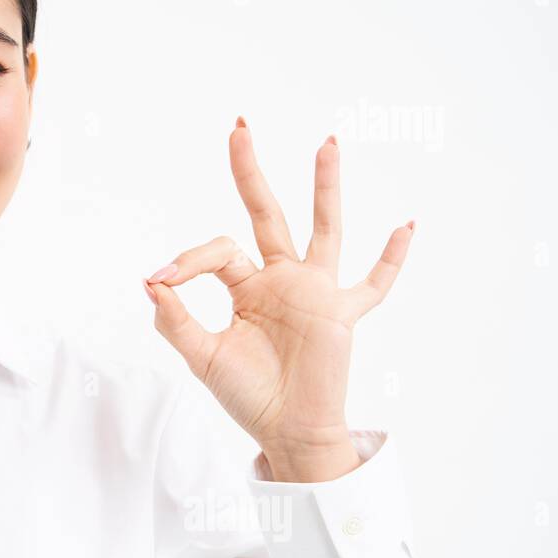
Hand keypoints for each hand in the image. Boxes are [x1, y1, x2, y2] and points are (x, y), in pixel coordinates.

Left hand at [143, 117, 413, 481]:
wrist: (287, 431)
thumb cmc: (247, 395)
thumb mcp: (201, 357)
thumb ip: (175, 321)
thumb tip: (151, 280)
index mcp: (246, 286)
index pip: (218, 250)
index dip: (188, 259)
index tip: (162, 278)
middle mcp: (281, 279)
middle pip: (266, 213)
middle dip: (250, 172)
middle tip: (239, 125)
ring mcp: (316, 292)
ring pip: (323, 229)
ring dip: (324, 187)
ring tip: (326, 143)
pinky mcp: (342, 314)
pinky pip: (373, 284)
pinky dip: (391, 259)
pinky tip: (407, 225)